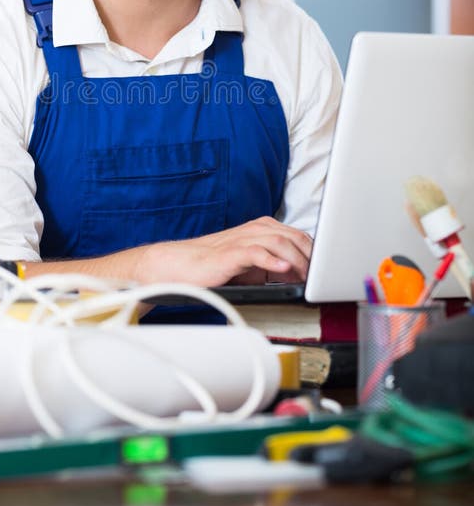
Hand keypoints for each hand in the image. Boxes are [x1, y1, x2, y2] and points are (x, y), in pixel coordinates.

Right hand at [135, 217, 312, 286]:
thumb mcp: (251, 266)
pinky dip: (272, 261)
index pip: (298, 235)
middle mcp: (254, 230)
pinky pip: (256, 252)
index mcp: (261, 229)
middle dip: (310, 256)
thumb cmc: (215, 266)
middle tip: (319, 276)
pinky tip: (284, 269)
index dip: (314, 252)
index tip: (324, 269)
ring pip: (279, 242)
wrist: (182, 266)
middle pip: (293, 236)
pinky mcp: (231, 253)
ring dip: (297, 260)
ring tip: (305, 276)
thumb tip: (298, 276)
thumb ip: (273, 265)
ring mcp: (242, 239)